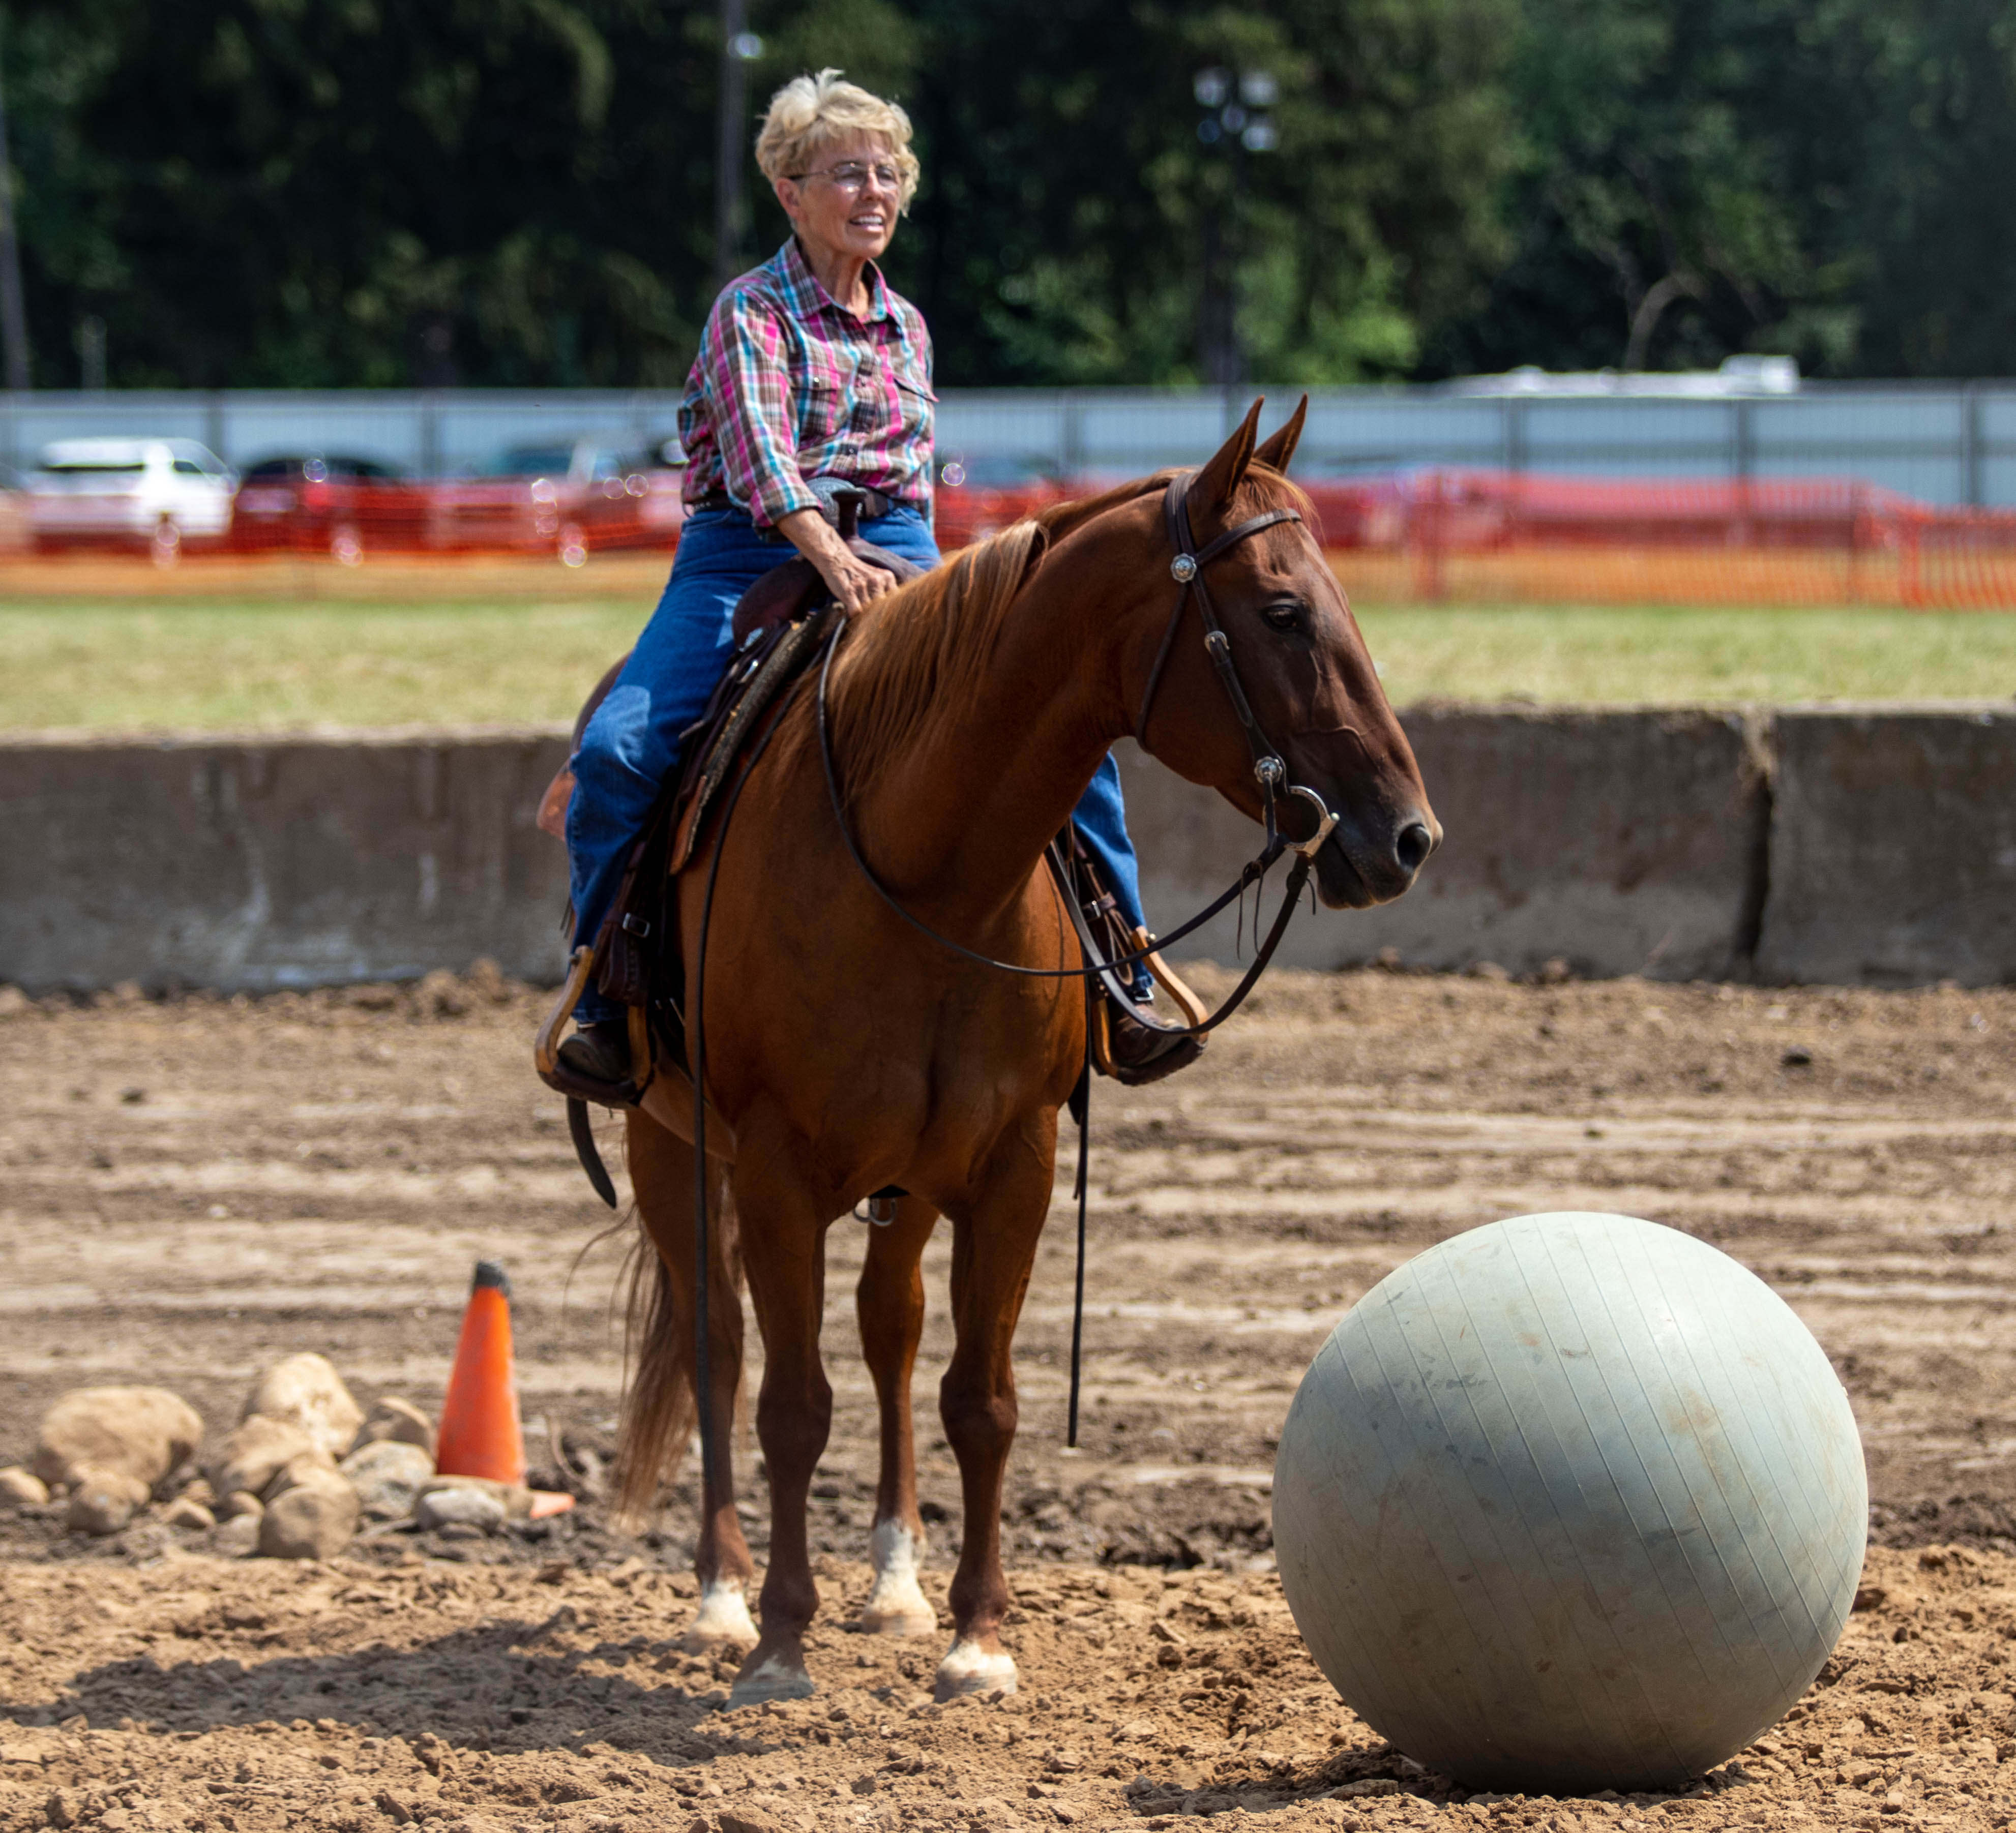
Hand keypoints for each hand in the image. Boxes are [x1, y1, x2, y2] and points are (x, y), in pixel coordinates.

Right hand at [777, 507, 898, 612]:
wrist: (837, 560)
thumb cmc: (858, 574)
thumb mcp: (878, 578)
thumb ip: (886, 592)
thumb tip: (893, 616)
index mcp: (887, 577)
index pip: (897, 601)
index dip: (893, 614)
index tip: (891, 622)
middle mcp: (877, 580)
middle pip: (884, 608)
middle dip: (879, 618)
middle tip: (876, 625)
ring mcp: (863, 585)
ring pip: (870, 611)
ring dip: (866, 618)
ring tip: (862, 617)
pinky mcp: (849, 591)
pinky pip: (856, 612)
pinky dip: (854, 616)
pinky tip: (852, 613)